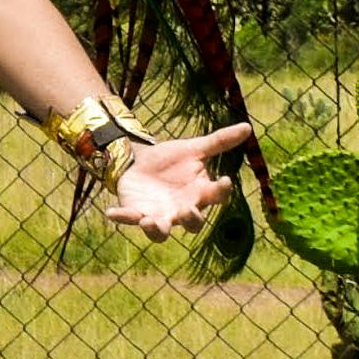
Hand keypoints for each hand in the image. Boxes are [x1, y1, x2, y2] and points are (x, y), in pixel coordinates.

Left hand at [107, 121, 253, 238]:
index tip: (225, 180)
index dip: (221, 191)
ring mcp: (159, 215)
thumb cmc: (172, 159)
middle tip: (188, 210)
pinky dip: (121, 217)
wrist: (141, 161)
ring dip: (156, 229)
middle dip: (191, 218)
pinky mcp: (136, 213)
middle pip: (192, 223)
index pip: (215, 196)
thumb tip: (248, 127)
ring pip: (161, 231)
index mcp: (200, 194)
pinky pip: (129, 218)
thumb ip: (220, 142)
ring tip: (149, 222)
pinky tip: (110, 212)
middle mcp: (182, 210)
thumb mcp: (195, 148)